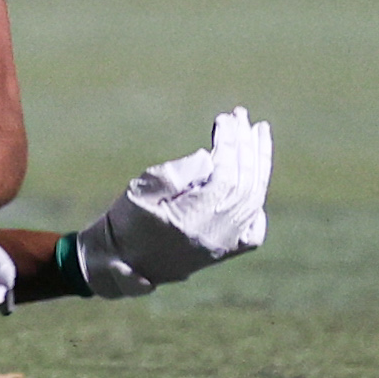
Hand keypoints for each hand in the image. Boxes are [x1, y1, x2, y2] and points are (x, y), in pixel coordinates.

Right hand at [74, 107, 272, 297]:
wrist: (120, 262)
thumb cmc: (124, 221)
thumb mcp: (139, 191)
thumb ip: (173, 174)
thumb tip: (208, 157)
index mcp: (191, 222)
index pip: (225, 179)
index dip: (229, 146)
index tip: (224, 118)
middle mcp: (215, 238)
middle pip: (245, 187)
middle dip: (246, 147)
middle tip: (242, 116)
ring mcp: (223, 246)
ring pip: (253, 201)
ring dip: (257, 164)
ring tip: (257, 132)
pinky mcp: (223, 251)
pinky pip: (252, 225)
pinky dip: (257, 198)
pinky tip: (255, 175)